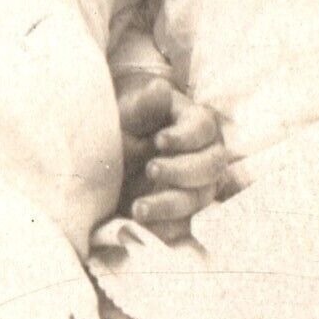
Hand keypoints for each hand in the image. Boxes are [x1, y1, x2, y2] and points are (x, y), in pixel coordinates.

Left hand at [116, 77, 229, 239]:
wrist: (108, 164)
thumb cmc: (124, 130)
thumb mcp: (127, 116)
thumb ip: (144, 106)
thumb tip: (160, 88)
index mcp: (194, 124)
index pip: (204, 128)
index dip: (185, 136)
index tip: (159, 141)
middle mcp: (205, 156)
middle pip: (210, 166)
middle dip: (182, 171)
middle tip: (150, 170)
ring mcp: (198, 188)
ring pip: (199, 199)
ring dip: (170, 205)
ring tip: (138, 208)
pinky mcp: (185, 215)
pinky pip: (186, 227)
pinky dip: (167, 230)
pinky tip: (144, 229)